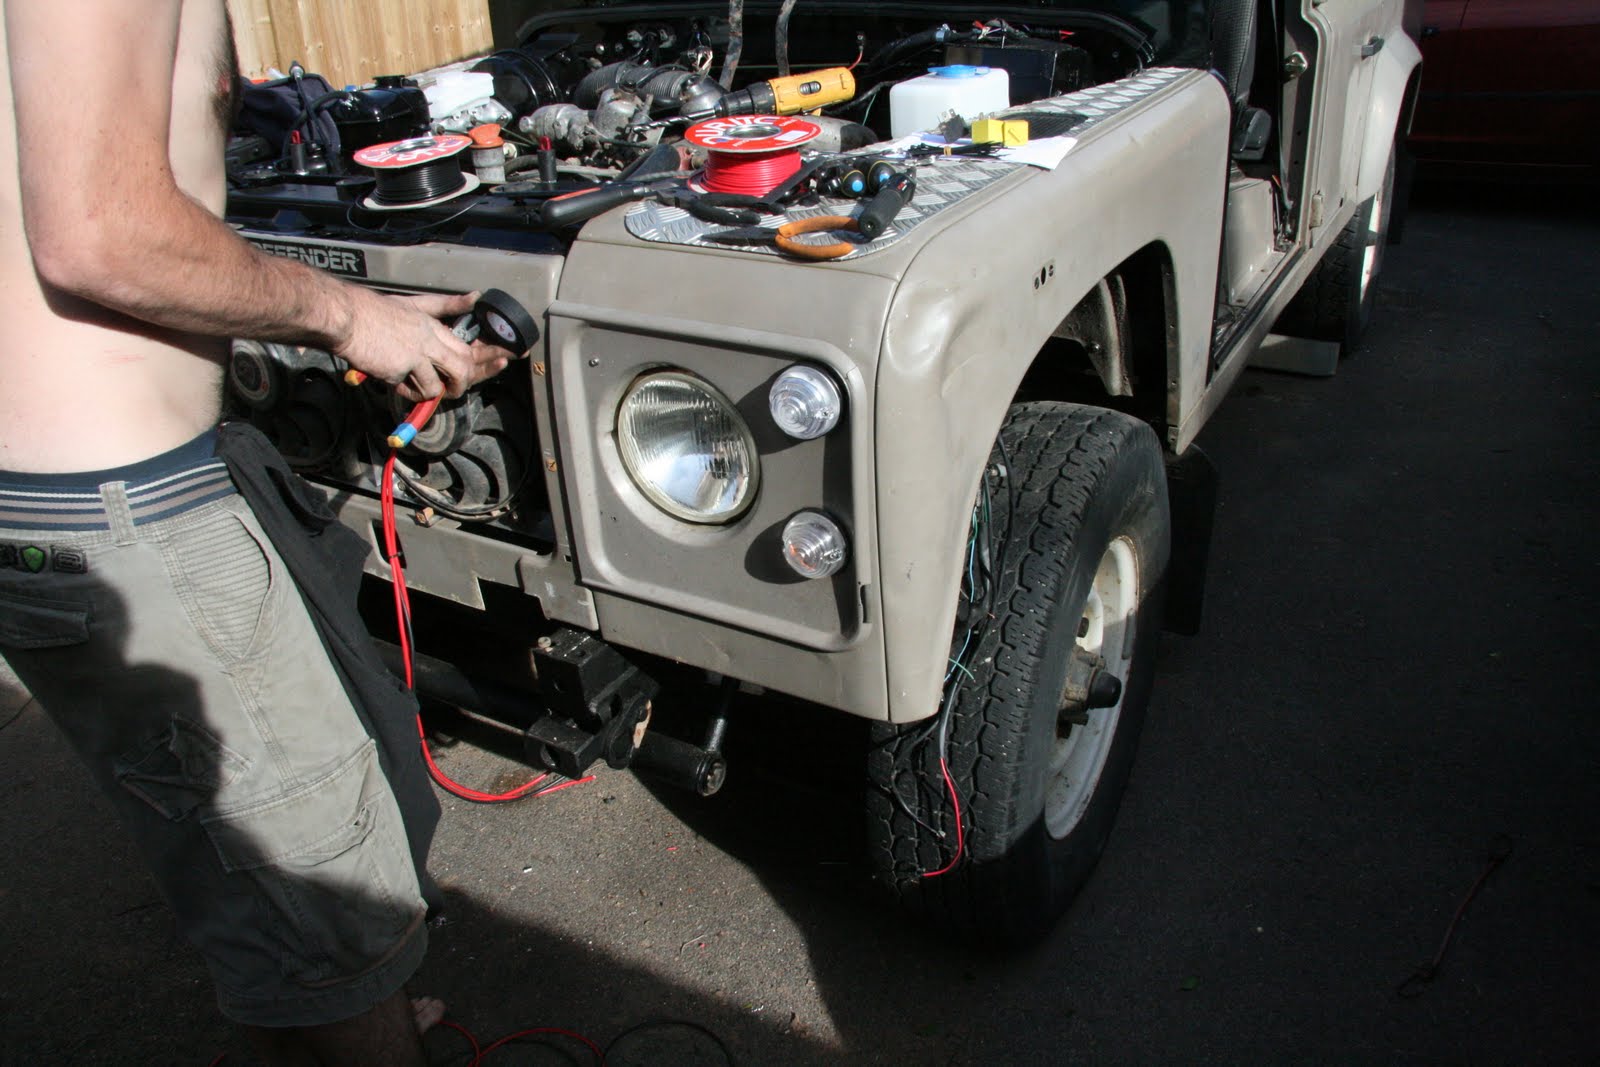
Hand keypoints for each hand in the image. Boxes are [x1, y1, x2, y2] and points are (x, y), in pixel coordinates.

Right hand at [333, 289, 512, 400]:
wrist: (344, 317)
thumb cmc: (371, 312)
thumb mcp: (413, 304)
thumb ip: (445, 305)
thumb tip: (476, 296)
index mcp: (432, 324)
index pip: (467, 342)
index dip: (489, 352)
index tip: (508, 356)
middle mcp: (429, 339)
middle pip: (464, 363)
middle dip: (476, 376)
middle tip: (473, 382)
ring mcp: (416, 353)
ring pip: (444, 382)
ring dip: (441, 391)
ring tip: (434, 390)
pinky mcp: (401, 368)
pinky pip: (417, 389)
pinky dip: (412, 393)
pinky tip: (402, 386)